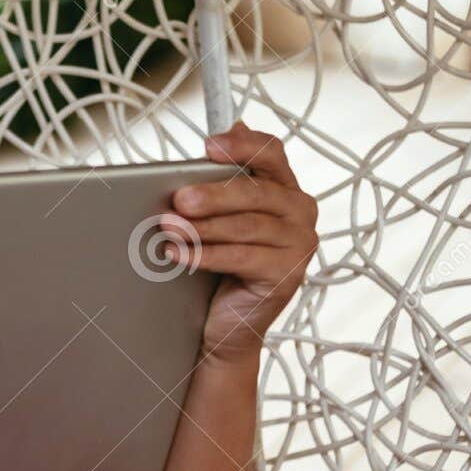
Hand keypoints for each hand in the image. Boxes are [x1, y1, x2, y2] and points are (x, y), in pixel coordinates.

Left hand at [167, 120, 317, 365]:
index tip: (209, 146)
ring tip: (170, 227)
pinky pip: (242, 258)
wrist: (228, 324)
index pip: (271, 153)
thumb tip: (203, 154)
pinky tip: (179, 253)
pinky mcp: (288, 275)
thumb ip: (218, 186)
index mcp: (285, 189)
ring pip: (247, 226)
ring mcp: (299, 244)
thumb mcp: (219, 220)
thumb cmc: (222, 267)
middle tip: (180, 199)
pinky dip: (205, 255)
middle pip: (256, 192)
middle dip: (213, 194)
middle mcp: (300, 212)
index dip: (242, 146)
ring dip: (203, 227)